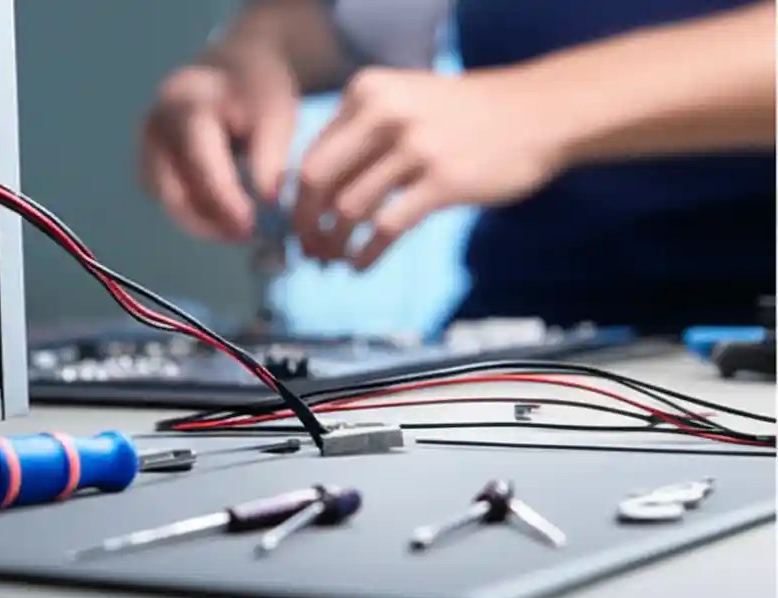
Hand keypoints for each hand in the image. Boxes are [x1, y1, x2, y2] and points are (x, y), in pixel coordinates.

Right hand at [140, 59, 299, 241]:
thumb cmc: (258, 90)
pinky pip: (168, 199)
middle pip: (170, 188)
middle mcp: (154, 125)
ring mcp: (146, 145)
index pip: (198, 159)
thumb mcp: (276, 115)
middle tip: (246, 235)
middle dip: (208, 220)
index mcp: (185, 103)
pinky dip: (195, 213)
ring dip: (202, 222)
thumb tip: (268, 206)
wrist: (236, 68)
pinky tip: (225, 216)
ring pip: (166, 199)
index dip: (223, 198)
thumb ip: (271, 160)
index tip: (250, 226)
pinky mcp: (149, 163)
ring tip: (241, 229)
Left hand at [292, 67, 566, 266]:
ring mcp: (415, 147)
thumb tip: (310, 189)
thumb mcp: (404, 101)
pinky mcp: (443, 181)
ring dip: (334, 244)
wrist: (538, 112)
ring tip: (334, 261)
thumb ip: (359, 133)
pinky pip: (386, 227)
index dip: (300, 197)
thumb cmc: (465, 115)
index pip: (313, 154)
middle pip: (319, 181)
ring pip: (349, 209)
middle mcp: (385, 113)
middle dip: (305, 224)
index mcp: (367, 92)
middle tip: (307, 250)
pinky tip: (360, 265)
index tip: (299, 225)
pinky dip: (366, 253)